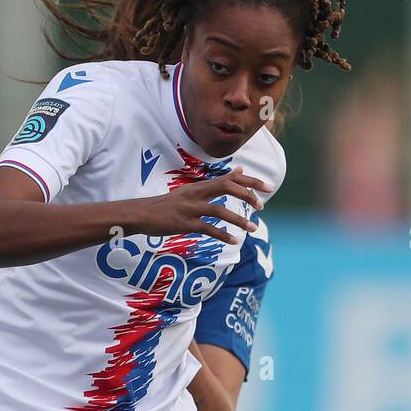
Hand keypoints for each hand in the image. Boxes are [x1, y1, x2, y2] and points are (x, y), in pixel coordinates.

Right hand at [135, 167, 270, 245]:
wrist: (142, 214)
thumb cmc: (169, 204)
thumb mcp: (192, 189)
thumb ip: (216, 181)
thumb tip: (239, 170)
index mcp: (200, 185)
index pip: (230, 178)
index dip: (250, 181)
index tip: (267, 187)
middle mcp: (197, 193)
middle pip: (227, 187)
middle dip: (247, 195)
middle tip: (262, 206)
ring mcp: (190, 208)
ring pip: (219, 210)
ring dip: (238, 220)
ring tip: (253, 229)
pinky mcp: (184, 223)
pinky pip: (207, 229)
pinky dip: (222, 235)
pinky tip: (234, 241)